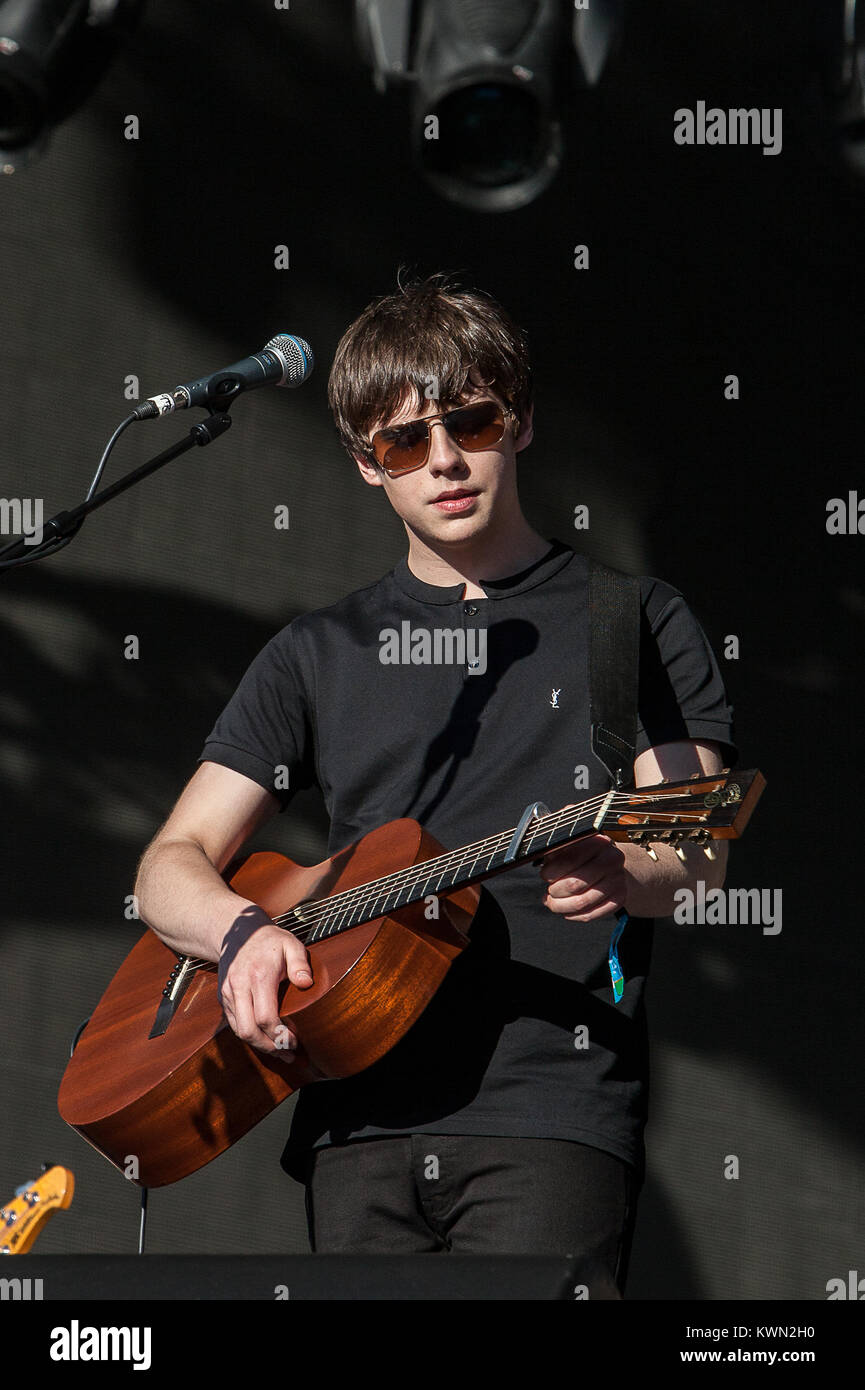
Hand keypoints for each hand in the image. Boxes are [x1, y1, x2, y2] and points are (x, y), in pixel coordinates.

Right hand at [217, 907, 312, 1054]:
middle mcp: (239, 987)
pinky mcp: (223, 997)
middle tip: (288, 1054)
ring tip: (279, 1051)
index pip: (265, 1018)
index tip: (295, 1041)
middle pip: (248, 1030)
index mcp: (258, 976)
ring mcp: (228, 993)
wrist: (238, 932)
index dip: (280, 1035)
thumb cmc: (269, 940)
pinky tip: (265, 1038)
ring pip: (239, 1030)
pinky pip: (234, 1023)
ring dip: (258, 1045)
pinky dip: (249, 1034)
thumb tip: (306, 983)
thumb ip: (300, 963)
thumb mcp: (290, 944)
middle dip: (269, 1047)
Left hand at [538, 833, 626, 921]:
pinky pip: (591, 914)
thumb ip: (556, 852)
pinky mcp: (620, 898)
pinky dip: (573, 916)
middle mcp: (611, 860)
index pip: (569, 860)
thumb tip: (539, 865)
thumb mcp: (571, 845)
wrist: (611, 862)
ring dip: (561, 906)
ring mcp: (618, 880)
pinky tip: (567, 911)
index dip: (551, 872)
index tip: (545, 875)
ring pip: (581, 903)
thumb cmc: (585, 854)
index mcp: (598, 842)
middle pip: (574, 885)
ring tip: (553, 903)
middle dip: (555, 892)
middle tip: (549, 892)